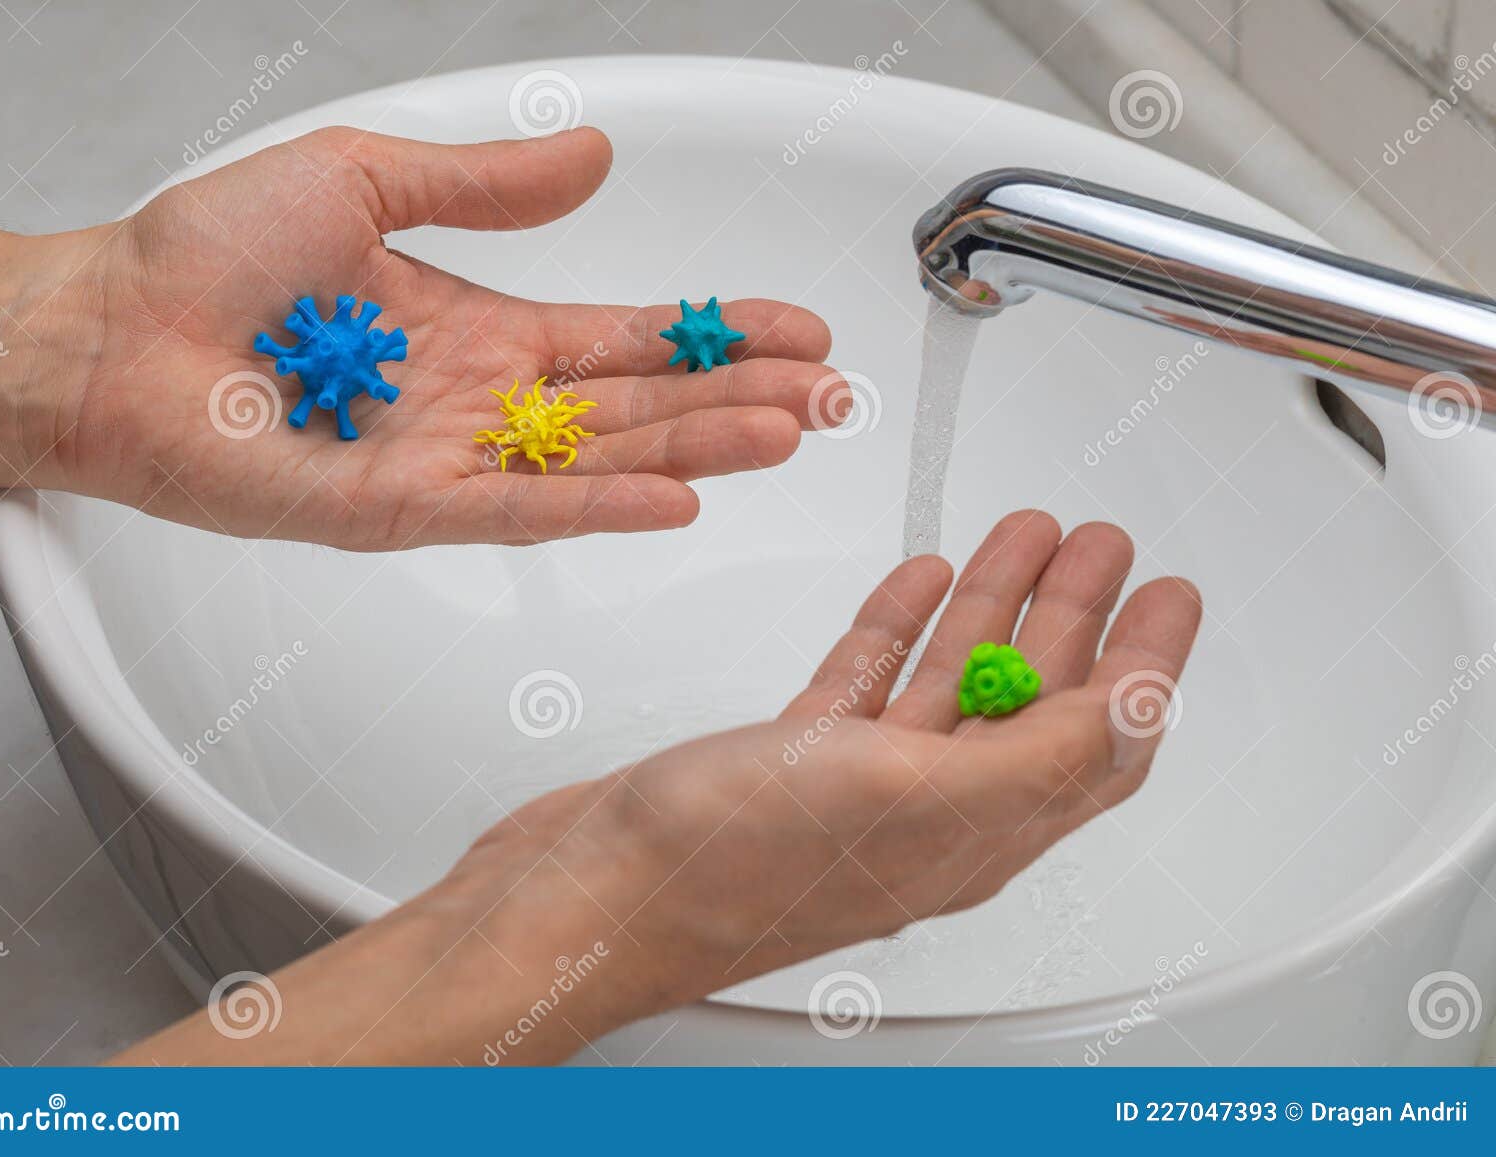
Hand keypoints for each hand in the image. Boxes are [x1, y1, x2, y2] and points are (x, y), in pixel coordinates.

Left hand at [35, 127, 836, 547]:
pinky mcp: (400, 513)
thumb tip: (595, 159)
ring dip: (693, 450)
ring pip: (596, 462)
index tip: (796, 330)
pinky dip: (595, 506)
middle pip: (637, 407)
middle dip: (737, 401)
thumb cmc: (211, 256)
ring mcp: (449, 463)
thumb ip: (487, 185)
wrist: (106, 327)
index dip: (716, 334)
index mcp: (484, 330)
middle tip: (830, 401)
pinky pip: (514, 510)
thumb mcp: (367, 180)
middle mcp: (482, 404)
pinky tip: (674, 497)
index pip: (628, 339)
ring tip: (785, 436)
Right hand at [472, 510, 1201, 1037]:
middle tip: (1101, 545)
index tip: (1171, 591)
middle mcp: (926, 811)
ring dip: (992, 605)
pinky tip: (915, 582)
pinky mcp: (792, 763)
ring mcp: (858, 785)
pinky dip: (900, 627)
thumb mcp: (904, 799)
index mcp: (974, 830)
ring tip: (1024, 536)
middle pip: (1030, 699)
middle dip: (1073, 614)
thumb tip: (1140, 712)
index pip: (1096, 742)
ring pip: (950, 680)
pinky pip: (869, 682)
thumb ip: (1035, 757)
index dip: (1146, 663)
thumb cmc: (724, 868)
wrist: (589, 893)